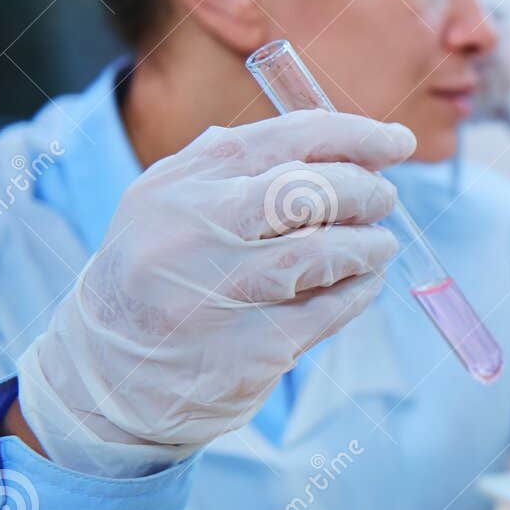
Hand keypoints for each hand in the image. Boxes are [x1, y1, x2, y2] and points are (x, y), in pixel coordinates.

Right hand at [16, 110, 413, 475]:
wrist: (111, 373)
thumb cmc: (162, 272)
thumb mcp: (174, 202)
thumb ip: (244, 165)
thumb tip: (345, 143)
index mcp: (183, 183)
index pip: (287, 138)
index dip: (356, 135)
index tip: (398, 144)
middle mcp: (195, 232)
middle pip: (309, 192)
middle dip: (366, 190)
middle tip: (386, 199)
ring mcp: (220, 293)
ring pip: (323, 252)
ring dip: (369, 244)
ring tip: (380, 244)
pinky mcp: (249, 349)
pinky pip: (328, 310)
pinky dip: (359, 291)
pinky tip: (364, 283)